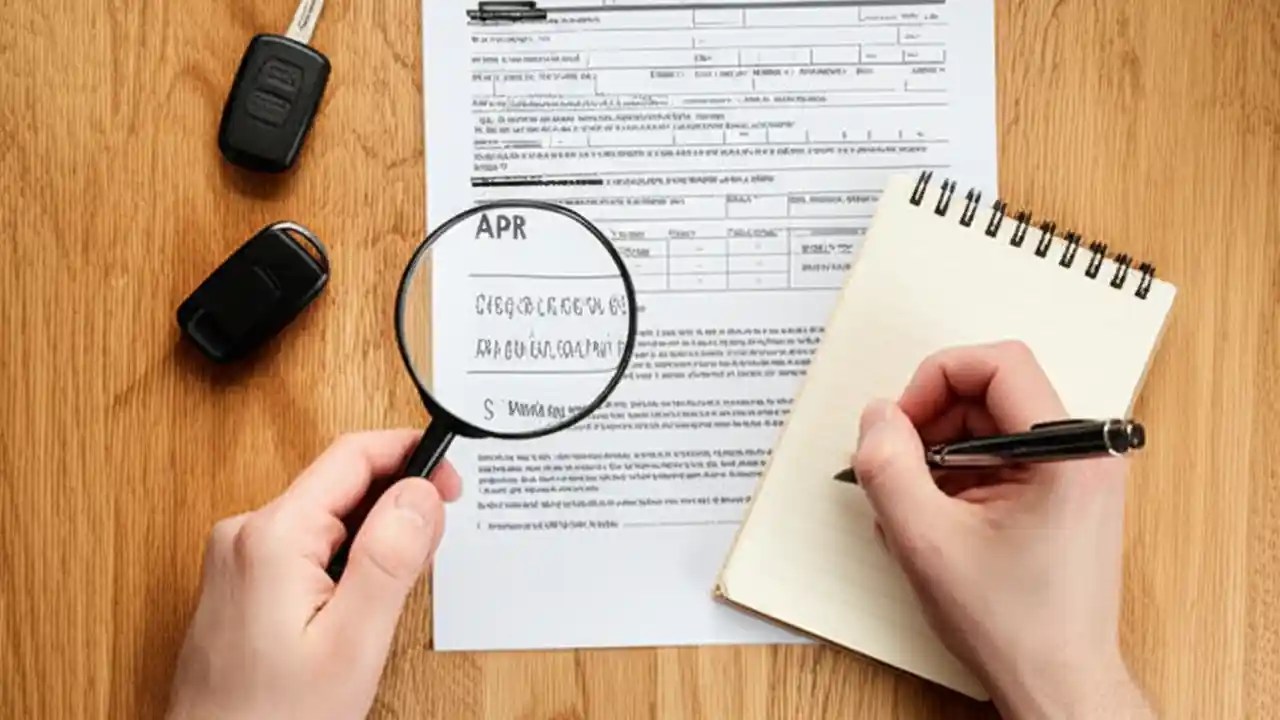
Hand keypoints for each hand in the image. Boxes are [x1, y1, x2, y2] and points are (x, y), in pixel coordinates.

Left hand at [166, 430, 461, 719]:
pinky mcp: (241, 580)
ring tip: (389, 596)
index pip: (353, 456)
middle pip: (342, 485)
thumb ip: (389, 560)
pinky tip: (356, 604)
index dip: (411, 454)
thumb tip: (420, 492)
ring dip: (372, 538)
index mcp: (272, 536)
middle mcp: (245, 534)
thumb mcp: (353, 642)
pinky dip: (345, 560)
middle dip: (397, 506)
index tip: (450, 475)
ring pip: (327, 517)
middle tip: (430, 551)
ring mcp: (238, 557)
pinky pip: (306, 545)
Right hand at [851, 342, 1152, 718]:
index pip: (998, 364)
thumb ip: (889, 468)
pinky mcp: (1063, 494)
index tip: (900, 422)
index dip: (936, 379)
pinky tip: (937, 519)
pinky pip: (1001, 457)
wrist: (1058, 683)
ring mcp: (1077, 474)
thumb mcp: (926, 541)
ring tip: (914, 504)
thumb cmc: (1013, 625)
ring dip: (940, 452)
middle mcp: (1084, 452)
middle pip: (991, 392)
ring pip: (991, 425)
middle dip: (932, 420)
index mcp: (1068, 452)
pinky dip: (959, 476)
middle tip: (897, 466)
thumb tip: (876, 417)